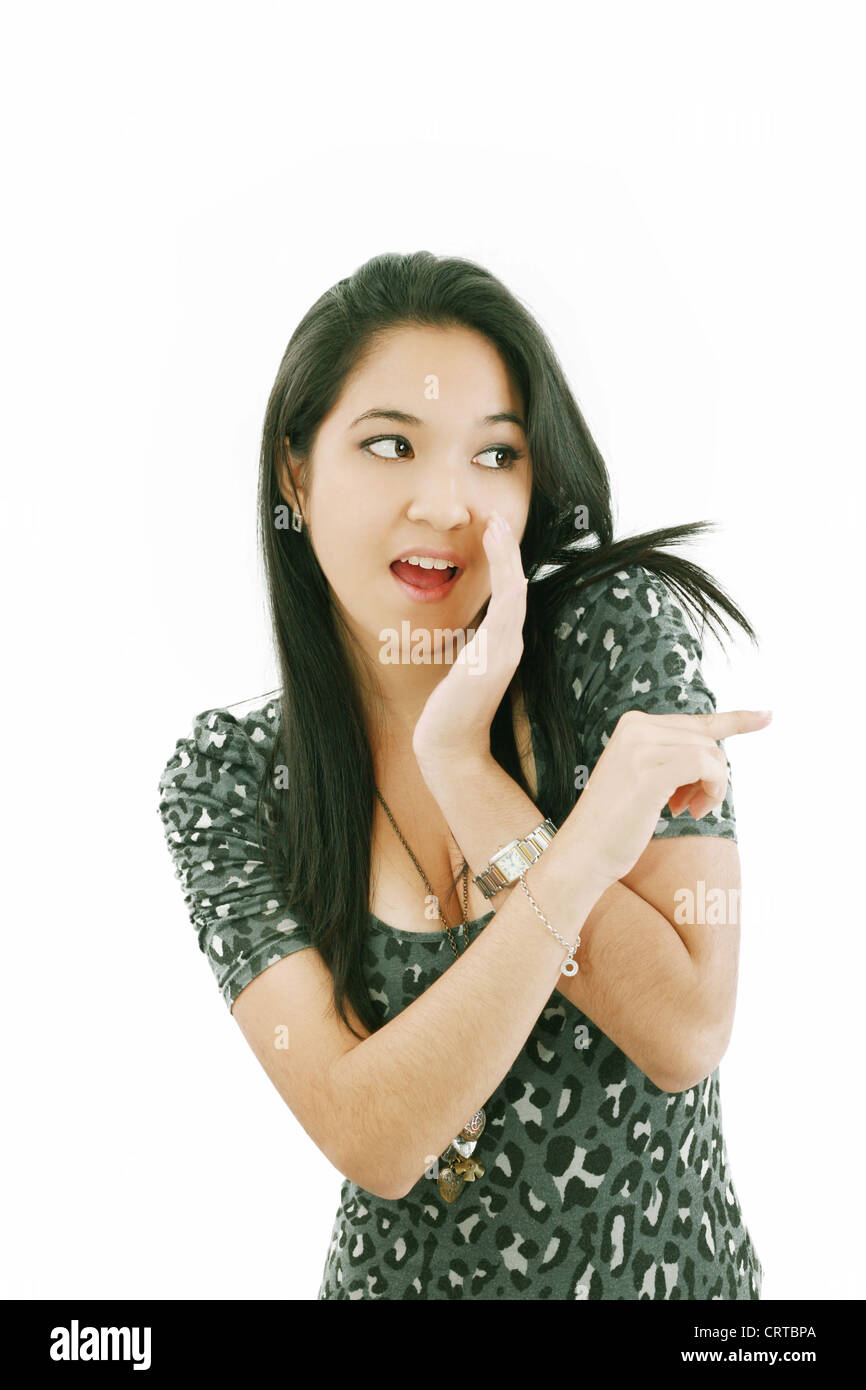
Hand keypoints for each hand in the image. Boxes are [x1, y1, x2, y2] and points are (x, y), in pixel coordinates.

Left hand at [412, 510, 526, 773]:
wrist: (448, 746)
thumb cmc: (451, 706)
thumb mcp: (462, 660)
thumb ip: (470, 638)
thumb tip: (467, 617)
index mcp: (503, 640)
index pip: (509, 590)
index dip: (504, 558)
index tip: (491, 527)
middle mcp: (511, 643)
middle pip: (517, 585)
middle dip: (507, 549)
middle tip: (495, 515)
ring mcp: (505, 652)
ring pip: (515, 594)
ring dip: (506, 559)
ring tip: (495, 527)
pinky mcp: (493, 661)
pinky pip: (507, 617)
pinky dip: (508, 587)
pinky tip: (507, 567)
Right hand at [562, 708, 772, 893]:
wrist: (584, 851)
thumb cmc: (615, 821)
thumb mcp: (642, 777)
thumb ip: (671, 756)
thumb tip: (714, 752)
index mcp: (633, 724)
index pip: (697, 721)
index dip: (736, 720)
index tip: (767, 716)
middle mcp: (636, 727)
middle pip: (708, 741)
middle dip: (712, 776)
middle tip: (693, 806)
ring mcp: (641, 747)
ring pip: (711, 755)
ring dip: (712, 788)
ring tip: (690, 810)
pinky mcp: (651, 771)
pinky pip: (707, 767)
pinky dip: (712, 790)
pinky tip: (693, 811)